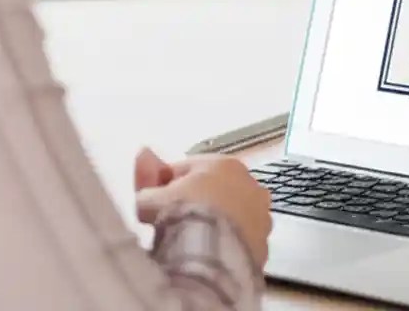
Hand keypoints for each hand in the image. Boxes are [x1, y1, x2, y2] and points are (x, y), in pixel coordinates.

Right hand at [134, 150, 271, 266]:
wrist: (210, 254)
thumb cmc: (181, 216)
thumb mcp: (151, 197)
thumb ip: (146, 176)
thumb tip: (143, 154)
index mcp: (225, 164)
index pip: (189, 169)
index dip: (167, 184)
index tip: (153, 201)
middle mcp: (251, 185)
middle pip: (214, 191)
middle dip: (195, 203)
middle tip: (171, 222)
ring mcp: (262, 216)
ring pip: (230, 216)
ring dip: (213, 224)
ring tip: (191, 241)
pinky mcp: (264, 244)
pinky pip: (239, 241)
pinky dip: (226, 245)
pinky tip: (208, 255)